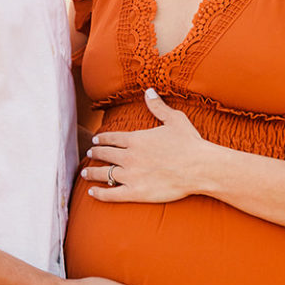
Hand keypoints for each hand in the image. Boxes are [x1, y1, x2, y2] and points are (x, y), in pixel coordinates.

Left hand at [81, 89, 208, 203]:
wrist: (199, 167)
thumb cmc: (189, 143)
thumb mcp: (174, 119)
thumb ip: (158, 106)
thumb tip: (149, 90)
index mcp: (136, 139)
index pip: (111, 138)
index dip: (101, 138)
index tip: (95, 139)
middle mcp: (129, 156)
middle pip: (105, 154)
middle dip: (95, 153)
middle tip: (89, 154)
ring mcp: (131, 175)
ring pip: (104, 173)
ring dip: (92, 172)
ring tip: (85, 172)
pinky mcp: (136, 193)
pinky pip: (111, 194)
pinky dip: (100, 193)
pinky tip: (92, 192)